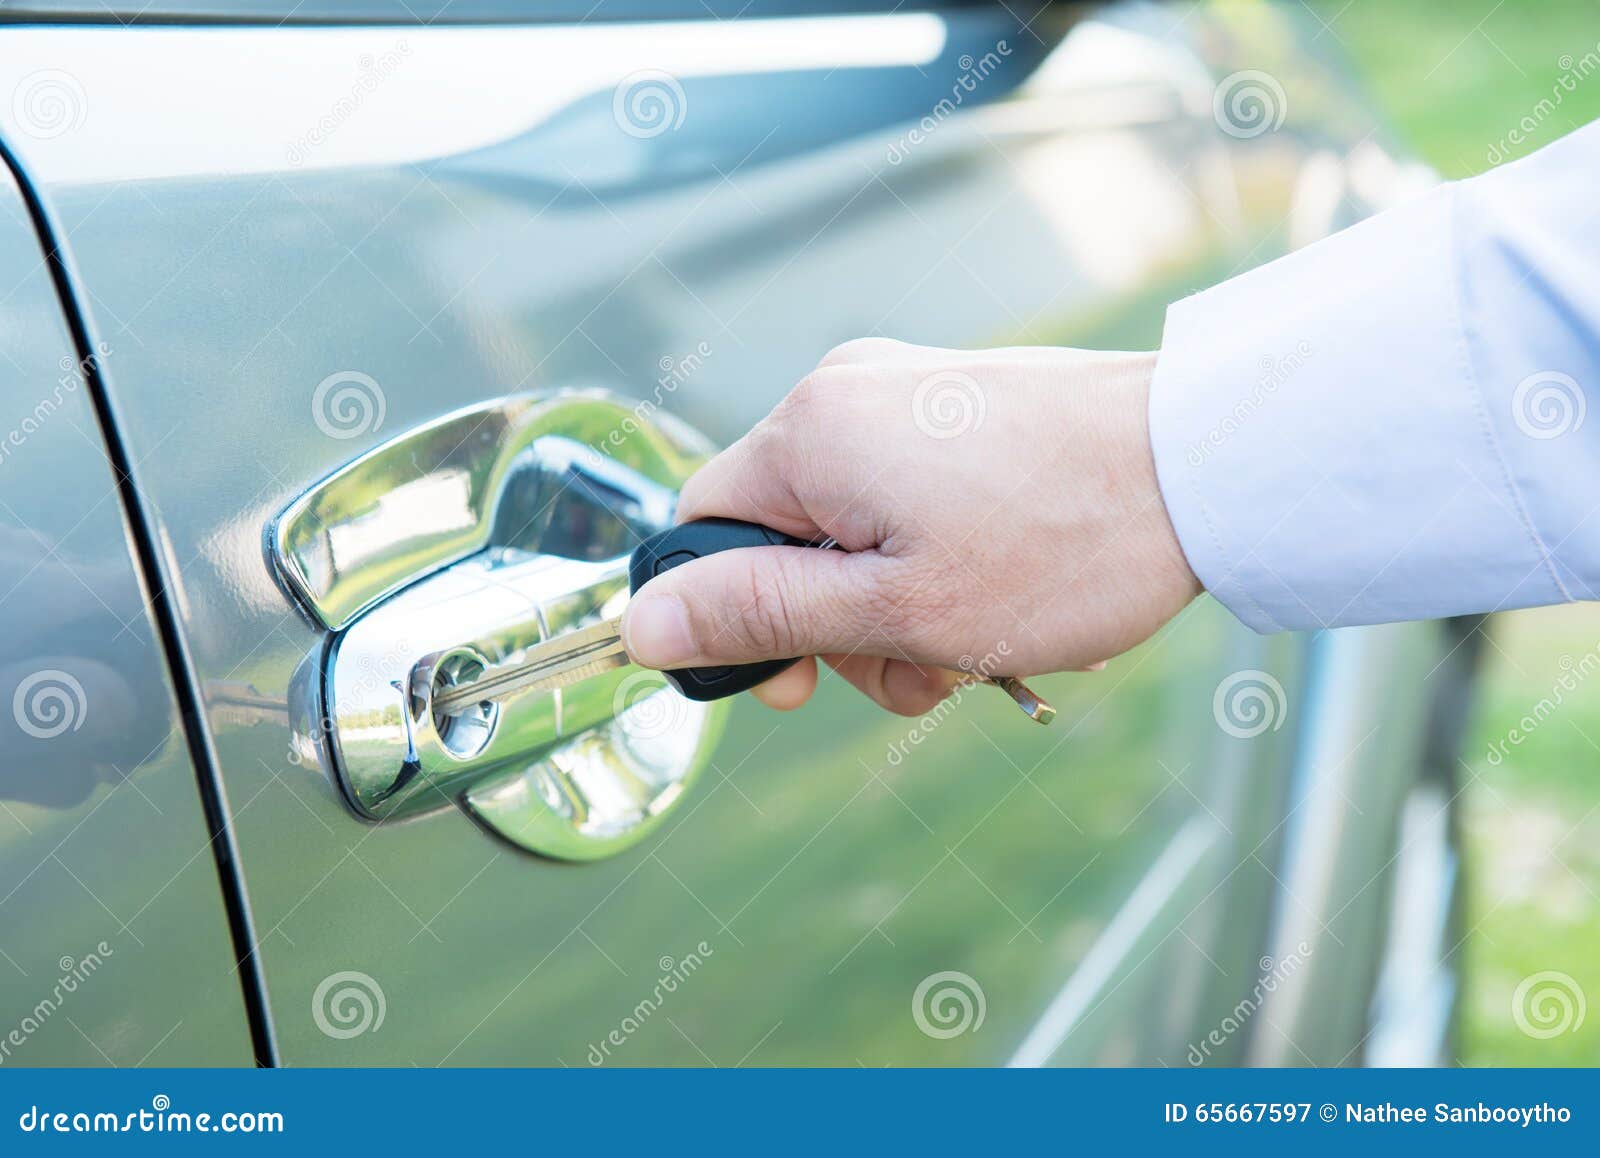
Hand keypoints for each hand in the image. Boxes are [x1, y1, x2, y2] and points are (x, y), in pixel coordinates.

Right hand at [620, 339, 1200, 714]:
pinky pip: (909, 497)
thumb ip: (759, 613)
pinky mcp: (962, 405)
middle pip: (784, 535)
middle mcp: (847, 391)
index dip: (732, 616)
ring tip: (980, 642)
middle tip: (918, 671)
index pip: (703, 526)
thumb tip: (642, 622)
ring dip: (899, 606)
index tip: (795, 677)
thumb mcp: (896, 610)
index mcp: (811, 433)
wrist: (1209, 464)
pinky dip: (937, 560)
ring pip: (853, 527)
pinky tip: (1003, 598)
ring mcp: (911, 391)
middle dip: (838, 625)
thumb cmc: (1064, 541)